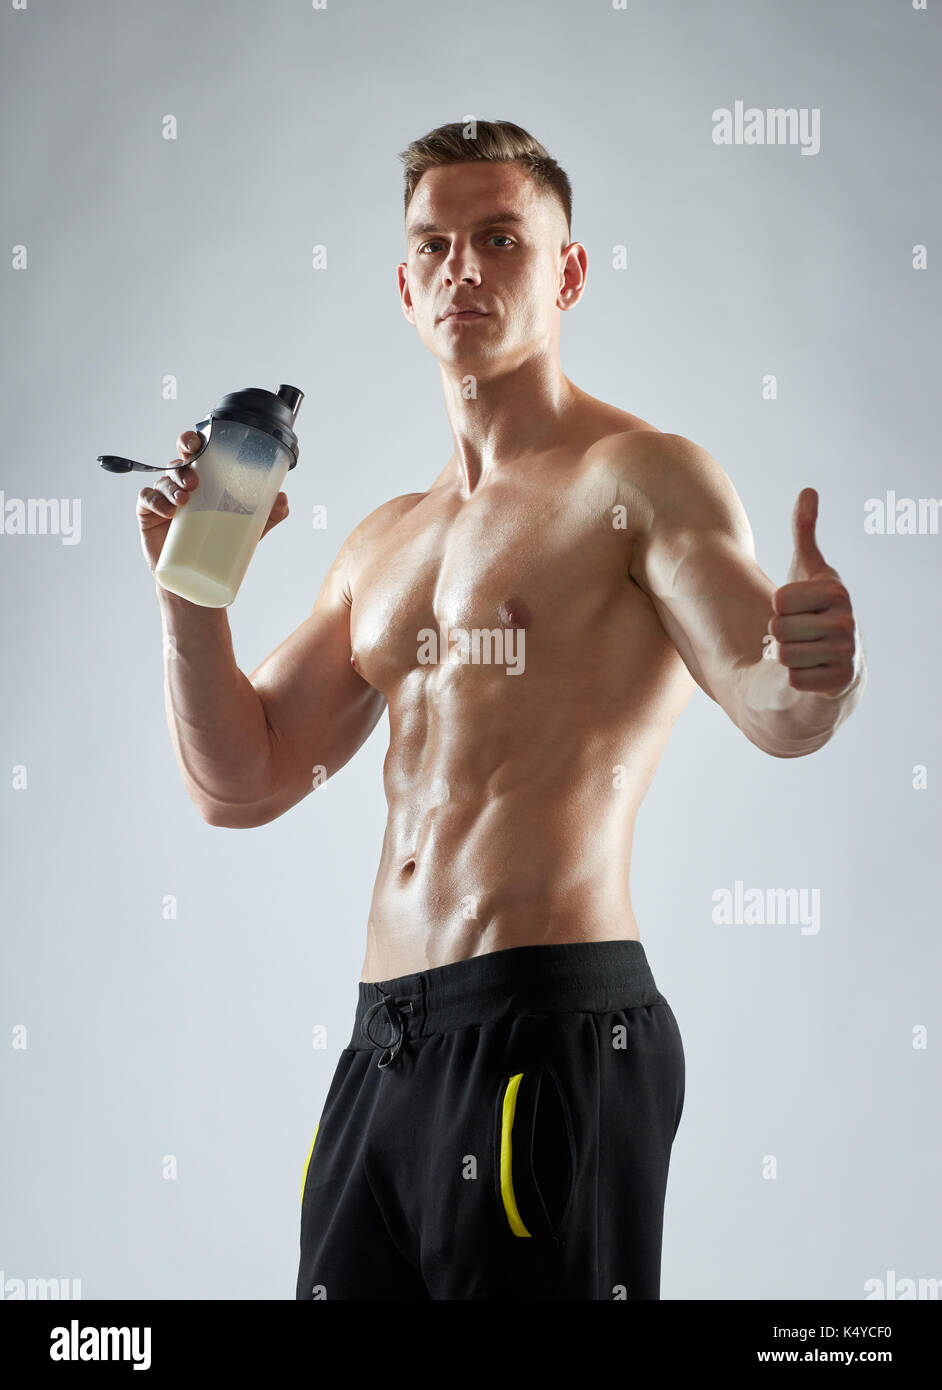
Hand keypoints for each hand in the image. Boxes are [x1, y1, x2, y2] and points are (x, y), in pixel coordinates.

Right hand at [137, 429, 288, 574]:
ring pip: (164, 480)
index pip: (196, 452)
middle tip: (195, 480)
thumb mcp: (247, 529)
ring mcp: (164, 497)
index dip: (193, 441)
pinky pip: (146, 499)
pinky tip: (168, 510)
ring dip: (173, 486)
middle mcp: (182, 483)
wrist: (194, 579)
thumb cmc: (217, 544)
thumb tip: (283, 500)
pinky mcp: (148, 513)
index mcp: (204, 479)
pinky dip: (155, 501)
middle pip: (178, 461)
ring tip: (185, 501)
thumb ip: (267, 515)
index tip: (198, 443)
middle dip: (183, 462)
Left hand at [767, 488, 859, 697]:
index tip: (798, 609)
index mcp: (836, 592)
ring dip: (786, 656)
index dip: (779, 607)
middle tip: (799, 633)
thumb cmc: (815, 609)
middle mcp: (847, 621)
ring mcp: (846, 653)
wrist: (837, 659)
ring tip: (804, 650)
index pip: (778, 600)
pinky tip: (811, 670)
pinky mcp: (839, 682)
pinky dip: (796, 677)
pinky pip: (793, 679)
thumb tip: (808, 490)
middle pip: (777, 628)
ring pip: (783, 655)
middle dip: (780, 634)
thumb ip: (804, 532)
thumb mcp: (808, 570)